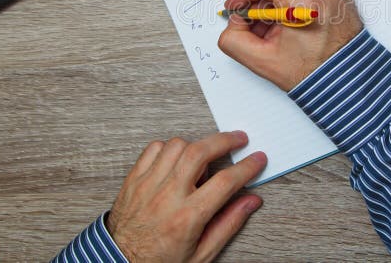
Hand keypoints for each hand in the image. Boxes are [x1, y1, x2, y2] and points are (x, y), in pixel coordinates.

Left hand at [105, 132, 265, 262]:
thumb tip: (250, 202)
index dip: (247, 167)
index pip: (225, 182)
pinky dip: (170, 147)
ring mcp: (148, 185)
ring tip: (206, 154)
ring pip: (176, 146)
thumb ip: (228, 224)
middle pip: (200, 152)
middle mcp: (167, 197)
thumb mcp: (201, 254)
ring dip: (196, 144)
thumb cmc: (159, 261)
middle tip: (238, 139)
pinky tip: (178, 158)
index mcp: (186, 218)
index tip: (257, 160)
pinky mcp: (134, 180)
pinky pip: (154, 149)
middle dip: (225, 140)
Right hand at [218, 0, 362, 90]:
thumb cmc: (314, 74)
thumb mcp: (262, 61)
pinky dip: (295, 8)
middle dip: (260, 6)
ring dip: (277, 8)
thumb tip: (234, 21)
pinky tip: (294, 30)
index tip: (235, 8)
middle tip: (254, 29)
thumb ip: (234, 38)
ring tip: (276, 35)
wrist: (349, 83)